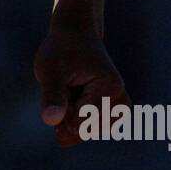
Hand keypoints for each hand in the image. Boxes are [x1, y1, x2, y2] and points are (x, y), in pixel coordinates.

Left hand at [33, 6, 129, 146]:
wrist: (74, 37)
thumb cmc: (61, 51)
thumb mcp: (50, 70)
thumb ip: (52, 95)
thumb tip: (50, 121)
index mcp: (110, 87)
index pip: (83, 121)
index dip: (62, 112)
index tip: (60, 88)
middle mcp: (120, 100)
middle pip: (87, 130)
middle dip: (67, 117)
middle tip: (64, 88)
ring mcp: (118, 107)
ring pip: (88, 133)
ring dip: (71, 120)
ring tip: (68, 93)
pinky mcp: (111, 112)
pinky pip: (89, 130)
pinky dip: (75, 121)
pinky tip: (70, 103)